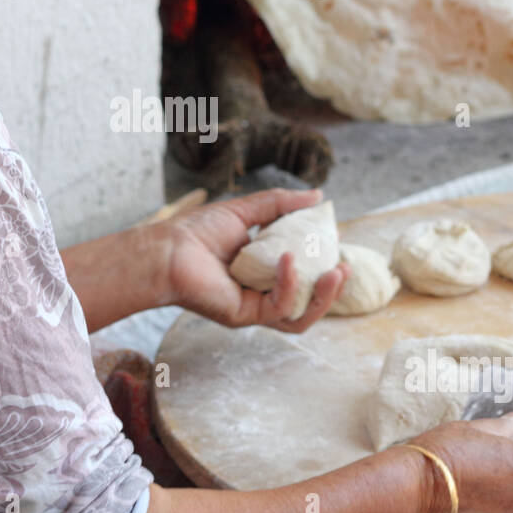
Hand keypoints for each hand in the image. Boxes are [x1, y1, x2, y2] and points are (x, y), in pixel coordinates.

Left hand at [157, 187, 347, 331]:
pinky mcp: (245, 315)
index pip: (305, 275)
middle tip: (347, 266)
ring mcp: (254, 308)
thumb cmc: (196, 232)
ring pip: (301, 316)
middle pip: (309, 302)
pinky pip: (279, 307)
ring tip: (338, 272)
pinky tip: (290, 260)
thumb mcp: (246, 211)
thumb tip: (318, 196)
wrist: (165, 250)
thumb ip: (281, 205)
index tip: (338, 240)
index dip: (325, 263)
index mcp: (264, 272)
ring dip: (325, 297)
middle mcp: (261, 293)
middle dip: (333, 289)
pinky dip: (290, 284)